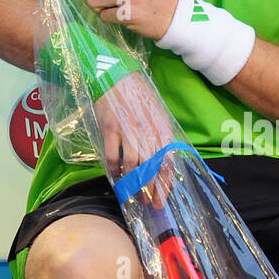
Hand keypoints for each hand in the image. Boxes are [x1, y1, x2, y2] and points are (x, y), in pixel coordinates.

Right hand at [93, 71, 176, 208]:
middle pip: (152, 168)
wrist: (117, 76)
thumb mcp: (157, 115)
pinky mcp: (111, 128)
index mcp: (162, 129)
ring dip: (132, 183)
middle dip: (151, 189)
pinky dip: (113, 169)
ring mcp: (128, 130)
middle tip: (148, 203)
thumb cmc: (138, 96)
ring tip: (131, 193)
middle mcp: (148, 131)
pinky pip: (113, 156)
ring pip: (133, 164)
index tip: (162, 198)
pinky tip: (115, 176)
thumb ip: (160, 137)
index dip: (165, 183)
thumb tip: (163, 163)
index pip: (167, 162)